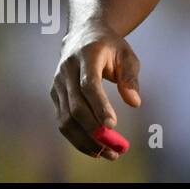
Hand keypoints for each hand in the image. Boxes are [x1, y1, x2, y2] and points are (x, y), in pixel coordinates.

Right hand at [50, 21, 141, 159]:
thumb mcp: (127, 55)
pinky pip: (63, 120)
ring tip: (106, 154)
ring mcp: (57, 84)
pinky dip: (76, 137)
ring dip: (84, 139)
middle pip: (76, 106)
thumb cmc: (110, 47)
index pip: (89, 85)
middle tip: (114, 148)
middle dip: (93, 130)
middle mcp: (66, 70)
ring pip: (66, 118)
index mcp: (87, 55)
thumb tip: (135, 103)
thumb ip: (130, 77)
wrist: (83, 35)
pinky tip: (93, 148)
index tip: (113, 126)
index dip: (99, 106)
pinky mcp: (54, 95)